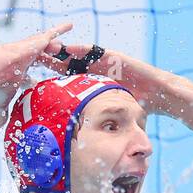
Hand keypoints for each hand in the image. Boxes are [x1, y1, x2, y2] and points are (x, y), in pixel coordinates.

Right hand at [0, 22, 72, 130]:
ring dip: (55, 48)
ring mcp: (30, 49)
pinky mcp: (36, 42)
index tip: (31, 84)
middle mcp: (23, 60)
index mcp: (15, 73)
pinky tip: (70, 25)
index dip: (28, 81)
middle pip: (39, 61)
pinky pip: (52, 34)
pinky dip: (60, 29)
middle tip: (57, 66)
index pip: (24, 77)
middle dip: (48, 63)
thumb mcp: (0, 103)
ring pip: (47, 49)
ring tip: (66, 49)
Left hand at [36, 40, 163, 113]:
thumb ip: (99, 122)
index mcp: (92, 82)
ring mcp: (104, 62)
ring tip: (48, 48)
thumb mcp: (112, 113)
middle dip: (53, 60)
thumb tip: (86, 145)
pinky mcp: (113, 56)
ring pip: (79, 55)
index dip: (53, 76)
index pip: (68, 78)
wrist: (157, 94)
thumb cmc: (137, 105)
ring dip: (64, 51)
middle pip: (69, 64)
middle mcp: (96, 70)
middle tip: (35, 57)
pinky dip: (82, 49)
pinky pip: (95, 51)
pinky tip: (70, 47)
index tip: (36, 76)